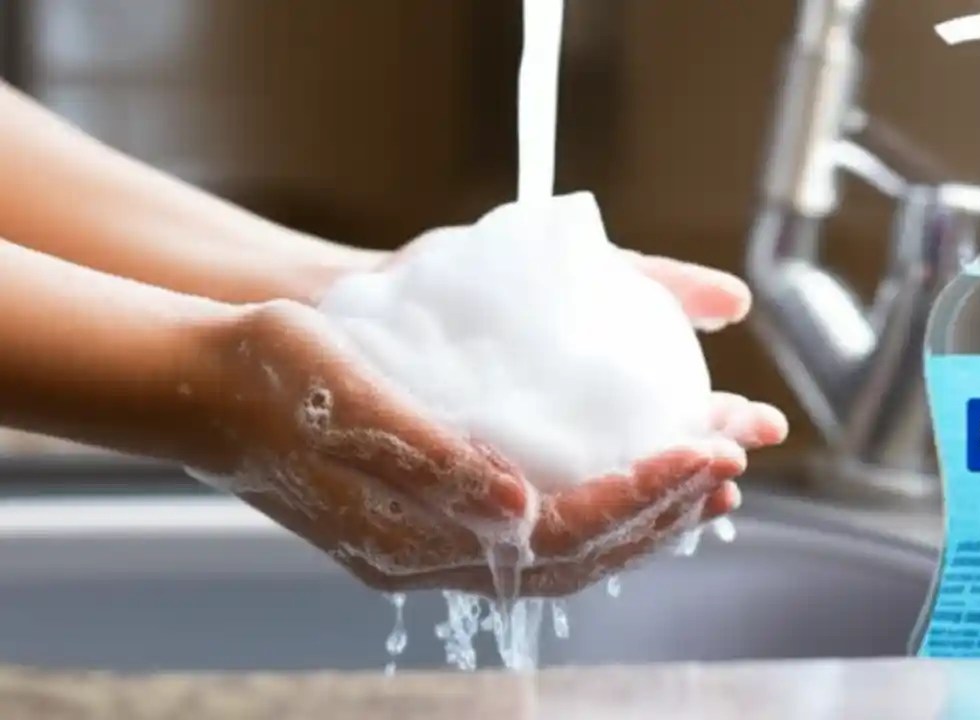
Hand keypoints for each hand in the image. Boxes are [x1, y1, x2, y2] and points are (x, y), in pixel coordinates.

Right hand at [203, 247, 783, 597]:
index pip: (560, 532)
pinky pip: (535, 528)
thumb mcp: (351, 404)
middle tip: (732, 467)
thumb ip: (436, 461)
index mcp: (415, 534)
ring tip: (705, 484)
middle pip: (575, 554)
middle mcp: (431, 552)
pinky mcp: (431, 513)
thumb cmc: (272, 378)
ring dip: (640, 517)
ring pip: (562, 548)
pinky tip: (627, 479)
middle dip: (662, 514)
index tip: (708, 455)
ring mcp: (431, 539)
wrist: (205, 385)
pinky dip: (596, 507)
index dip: (642, 497)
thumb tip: (521, 507)